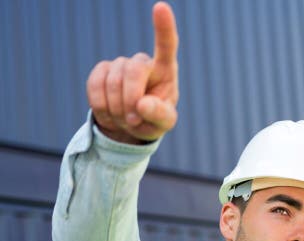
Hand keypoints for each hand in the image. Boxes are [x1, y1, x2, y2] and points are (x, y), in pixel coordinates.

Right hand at [86, 1, 178, 143]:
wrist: (130, 125)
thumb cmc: (153, 120)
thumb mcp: (164, 123)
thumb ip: (159, 115)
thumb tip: (142, 104)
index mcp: (165, 70)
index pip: (166, 45)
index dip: (164, 27)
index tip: (161, 7)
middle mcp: (143, 62)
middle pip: (133, 70)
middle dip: (131, 99)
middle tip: (134, 121)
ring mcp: (121, 64)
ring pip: (112, 81)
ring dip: (117, 108)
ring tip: (125, 120)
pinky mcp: (101, 70)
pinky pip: (95, 85)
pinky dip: (101, 105)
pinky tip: (110, 114)